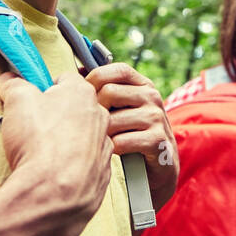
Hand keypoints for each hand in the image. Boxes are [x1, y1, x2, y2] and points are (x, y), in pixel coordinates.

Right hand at [0, 71, 112, 235]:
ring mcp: (103, 146)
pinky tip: (54, 171)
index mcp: (82, 93)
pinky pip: (85, 163)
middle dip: (55, 115)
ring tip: (42, 153)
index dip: (44, 88)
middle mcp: (100, 117)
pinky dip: (72, 165)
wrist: (52, 194)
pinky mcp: (101, 173)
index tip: (31, 100)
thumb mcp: (16, 101)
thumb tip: (9, 79)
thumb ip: (14, 84)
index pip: (64, 79)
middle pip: (74, 108)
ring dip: (65, 141)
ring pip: (82, 136)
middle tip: (33, 128)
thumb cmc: (38, 143)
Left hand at [85, 62, 177, 211]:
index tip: (83, 96)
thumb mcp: (123, 107)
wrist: (161, 165)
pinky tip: (114, 152)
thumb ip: (105, 90)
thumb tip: (74, 73)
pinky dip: (112, 149)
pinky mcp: (157, 140)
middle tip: (93, 125)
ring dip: (102, 133)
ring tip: (104, 140)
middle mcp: (152, 96)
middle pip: (109, 92)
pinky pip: (121, 142)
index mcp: (143, 84)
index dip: (95, 79)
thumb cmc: (133, 132)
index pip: (117, 70)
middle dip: (95, 111)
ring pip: (112, 119)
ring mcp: (156, 118)